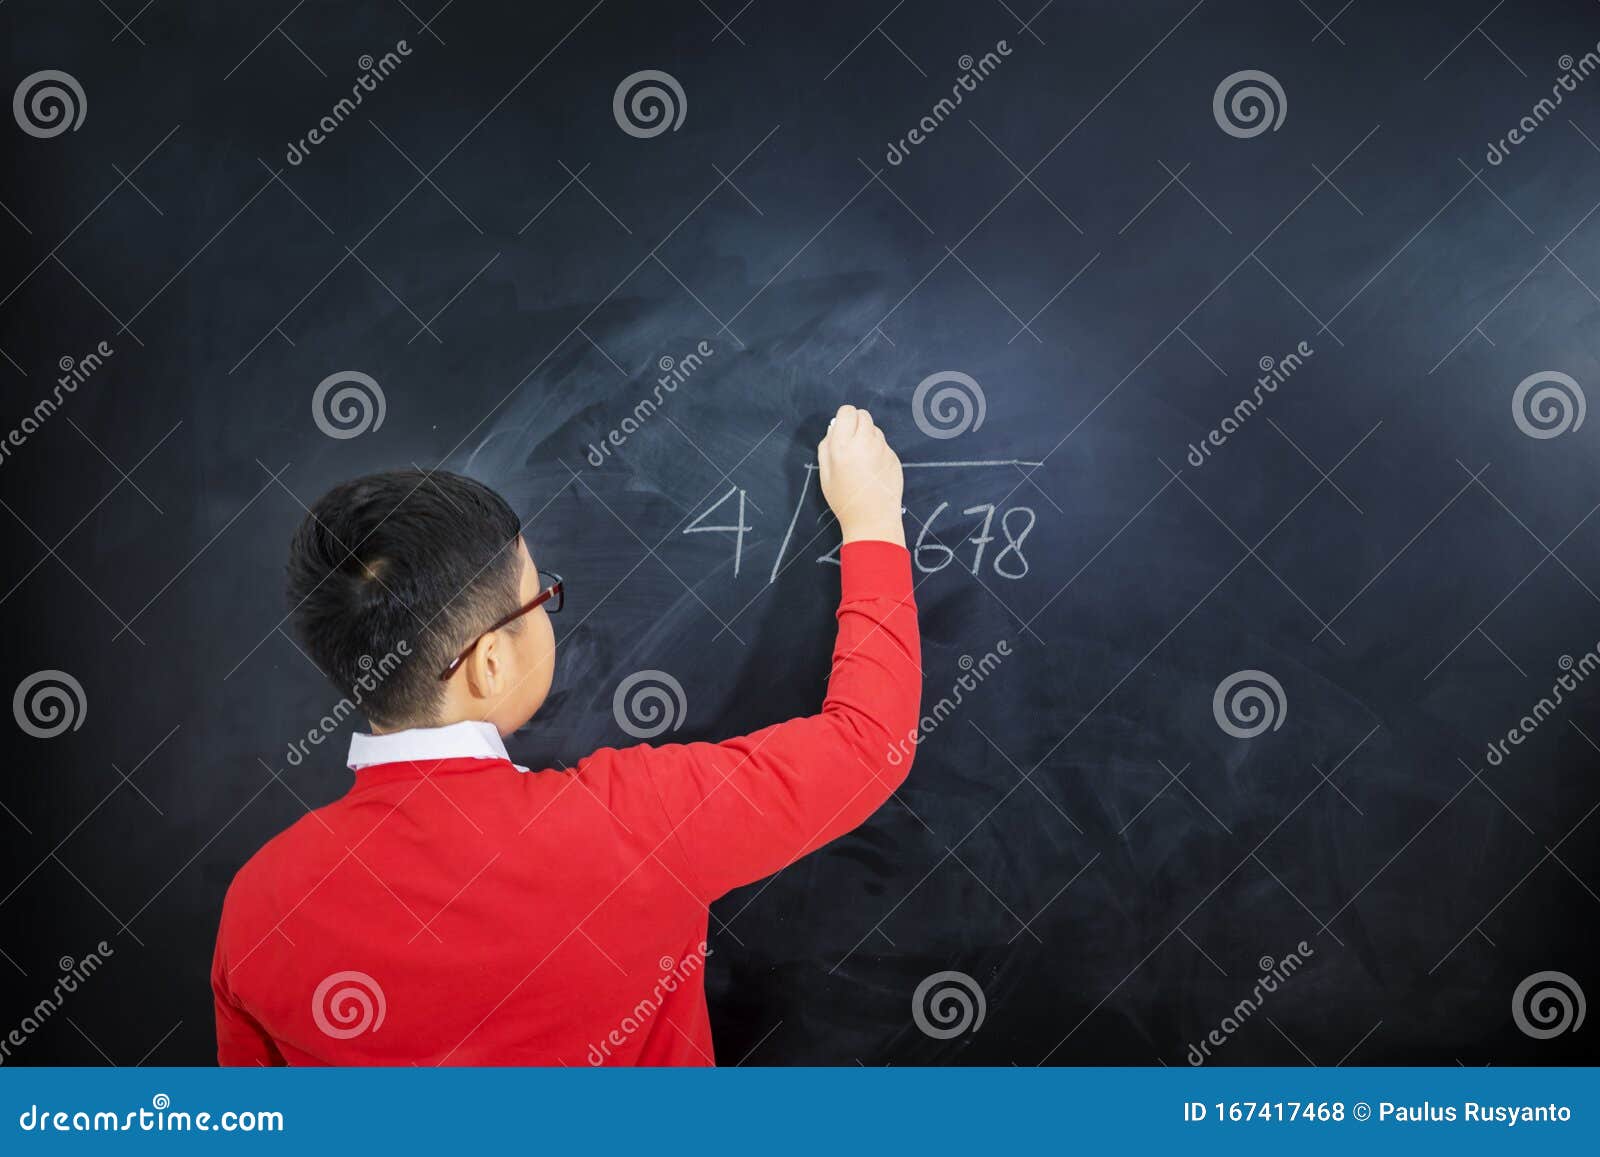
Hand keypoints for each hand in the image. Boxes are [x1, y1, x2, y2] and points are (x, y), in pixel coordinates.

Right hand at [817, 404, 905, 546]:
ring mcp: (883, 449)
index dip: (843, 419)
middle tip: (851, 442)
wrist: (872, 520)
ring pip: (875, 430)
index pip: (847, 411)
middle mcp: (865, 442)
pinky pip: (884, 445)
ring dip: (868, 437)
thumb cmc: (844, 499)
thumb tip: (833, 429)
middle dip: (856, 424)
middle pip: (863, 415)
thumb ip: (826, 447)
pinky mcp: (894, 458)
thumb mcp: (824, 474)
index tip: (842, 430)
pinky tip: (874, 471)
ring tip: (862, 460)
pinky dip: (878, 451)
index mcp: (843, 445)